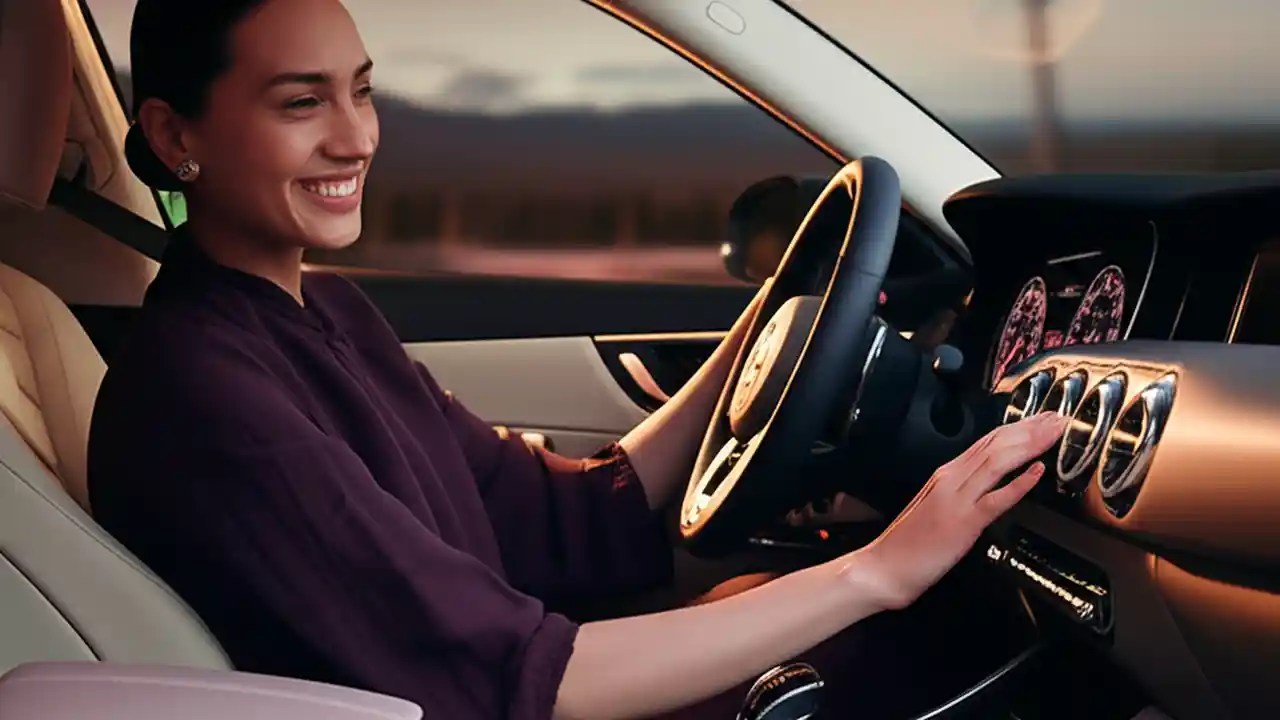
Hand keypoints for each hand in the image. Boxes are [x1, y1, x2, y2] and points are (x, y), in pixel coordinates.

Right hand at [850, 411, 1068, 609]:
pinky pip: (996, 498)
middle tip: (1057, 417)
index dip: (1017, 429)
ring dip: (1029, 445)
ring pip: (998, 462)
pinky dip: (1018, 483)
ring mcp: (957, 499)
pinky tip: (1036, 473)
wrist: (884, 568)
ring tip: (1053, 434)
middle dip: (1029, 429)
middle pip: (996, 445)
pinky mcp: (963, 523)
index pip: (988, 443)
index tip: (1040, 420)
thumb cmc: (908, 545)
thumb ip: (961, 492)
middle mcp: (951, 480)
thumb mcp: (937, 508)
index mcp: (946, 475)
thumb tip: (986, 485)